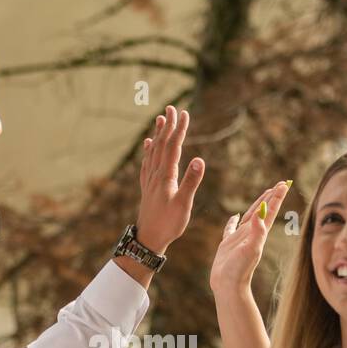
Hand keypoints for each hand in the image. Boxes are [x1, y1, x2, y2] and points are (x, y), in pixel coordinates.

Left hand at [136, 105, 204, 251]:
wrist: (148, 239)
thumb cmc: (168, 224)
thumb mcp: (183, 204)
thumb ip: (191, 182)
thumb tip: (199, 160)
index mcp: (166, 176)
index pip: (173, 147)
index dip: (179, 129)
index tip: (184, 113)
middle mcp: (156, 174)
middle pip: (162, 145)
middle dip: (168, 126)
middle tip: (172, 108)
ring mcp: (150, 180)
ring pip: (153, 152)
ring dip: (158, 134)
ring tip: (160, 119)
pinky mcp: (148, 187)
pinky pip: (147, 163)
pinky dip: (148, 150)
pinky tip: (148, 145)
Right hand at [210, 181, 289, 297]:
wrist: (228, 286)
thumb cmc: (239, 270)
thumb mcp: (250, 249)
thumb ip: (257, 232)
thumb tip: (261, 214)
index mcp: (258, 233)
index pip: (269, 211)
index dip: (276, 197)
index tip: (284, 184)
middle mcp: (251, 234)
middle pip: (263, 211)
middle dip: (271, 197)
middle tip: (280, 184)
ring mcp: (239, 238)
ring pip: (250, 216)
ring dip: (257, 205)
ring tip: (264, 195)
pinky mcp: (228, 244)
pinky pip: (231, 228)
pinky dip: (233, 221)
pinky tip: (235, 216)